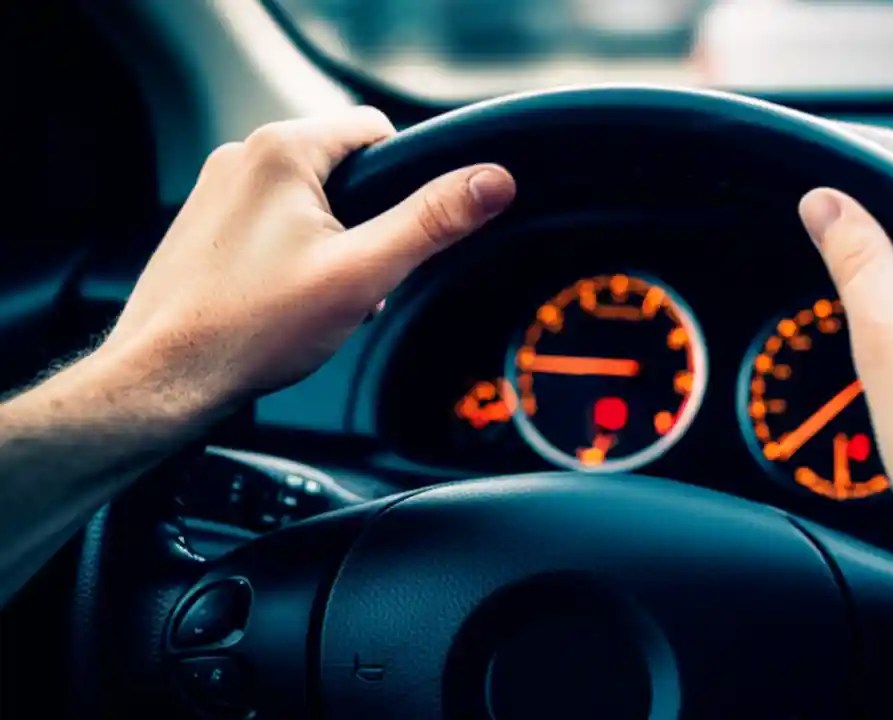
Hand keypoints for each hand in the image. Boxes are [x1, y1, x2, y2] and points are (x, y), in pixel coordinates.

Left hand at [101, 107, 515, 416]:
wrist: (166, 379)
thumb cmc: (250, 329)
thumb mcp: (364, 274)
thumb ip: (434, 222)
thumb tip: (492, 182)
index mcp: (282, 151)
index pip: (375, 130)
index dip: (404, 183)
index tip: (398, 234)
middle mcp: (242, 158)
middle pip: (343, 170)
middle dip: (365, 224)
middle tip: (355, 279)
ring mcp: (217, 191)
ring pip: (310, 201)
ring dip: (332, 244)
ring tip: (317, 297)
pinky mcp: (205, 226)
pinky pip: (274, 224)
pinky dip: (294, 257)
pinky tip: (286, 301)